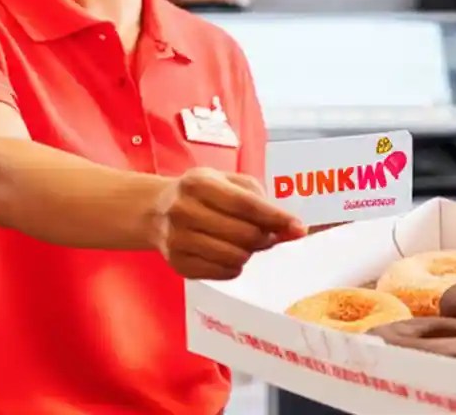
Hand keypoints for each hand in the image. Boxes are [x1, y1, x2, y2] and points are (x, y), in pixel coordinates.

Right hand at [152, 167, 307, 279]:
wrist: (156, 211)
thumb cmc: (201, 194)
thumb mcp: (227, 182)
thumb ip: (261, 201)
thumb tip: (293, 229)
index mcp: (199, 183)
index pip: (245, 204)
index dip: (276, 217)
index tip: (299, 227)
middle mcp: (184, 211)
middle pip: (243, 234)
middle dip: (265, 237)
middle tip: (267, 235)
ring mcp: (178, 240)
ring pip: (234, 257)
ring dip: (249, 253)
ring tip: (245, 243)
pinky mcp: (178, 264)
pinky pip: (222, 273)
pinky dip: (234, 267)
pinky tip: (228, 253)